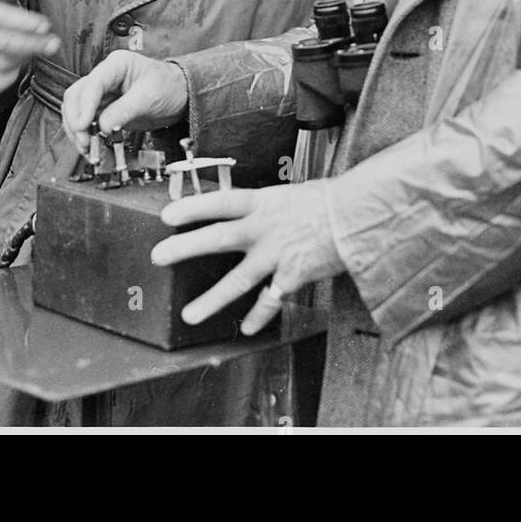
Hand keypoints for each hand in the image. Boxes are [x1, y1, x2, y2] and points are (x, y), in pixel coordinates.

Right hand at [60, 50, 188, 154]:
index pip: (92, 83)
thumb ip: (124, 110)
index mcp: (116, 65)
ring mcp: (103, 94)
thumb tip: (101, 126)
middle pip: (76, 96)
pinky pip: (87, 122)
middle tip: (84, 142)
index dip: (84, 105)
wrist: (181, 96)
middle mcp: (105, 77)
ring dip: (77, 131)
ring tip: (87, 148)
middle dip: (76, 121)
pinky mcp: (105, 110)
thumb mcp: (149, 97)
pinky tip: (91, 146)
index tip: (83, 126)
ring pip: (77, 111)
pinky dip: (86, 135)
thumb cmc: (169, 87)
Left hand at [151, 183, 345, 334]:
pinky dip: (258, 315)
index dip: (193, 208)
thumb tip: (248, 210)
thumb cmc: (330, 201)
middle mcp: (265, 228)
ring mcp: (277, 255)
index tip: (167, 215)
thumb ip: (267, 206)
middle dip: (185, 248)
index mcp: (264, 203)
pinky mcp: (293, 276)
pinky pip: (270, 301)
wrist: (361, 216)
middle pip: (218, 238)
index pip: (221, 203)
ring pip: (238, 280)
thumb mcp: (291, 194)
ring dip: (212, 300)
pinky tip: (246, 328)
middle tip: (159, 257)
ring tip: (189, 314)